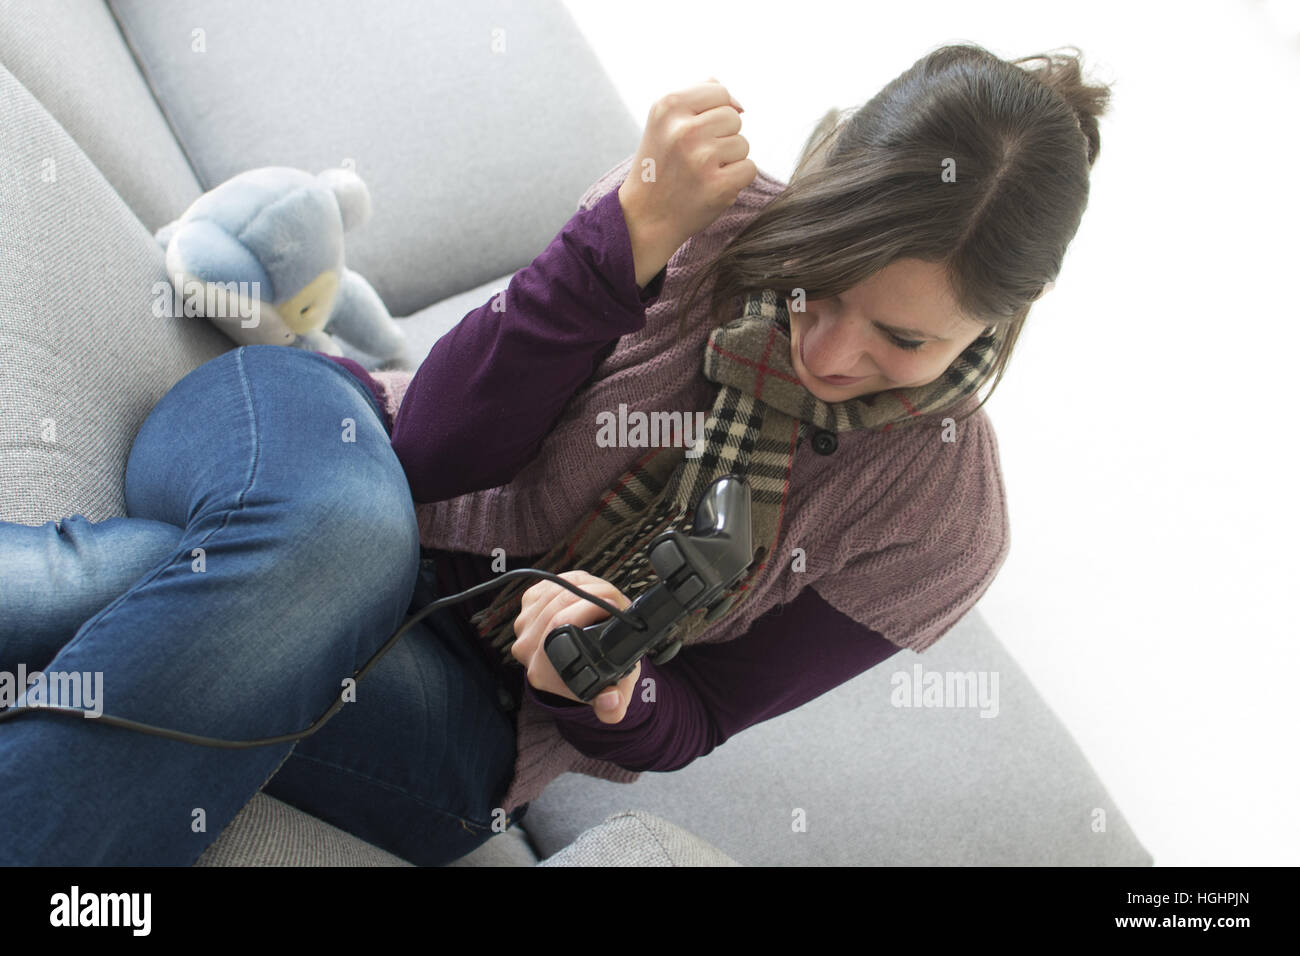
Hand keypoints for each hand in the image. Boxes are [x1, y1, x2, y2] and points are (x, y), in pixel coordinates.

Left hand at [510, 570, 640, 723]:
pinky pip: (549, 582)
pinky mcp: (527, 606)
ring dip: (585, 584)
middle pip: (557, 603)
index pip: (558, 624)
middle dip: (593, 592)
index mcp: (541, 671)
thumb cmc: (600, 677)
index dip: (590, 607)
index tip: (615, 606)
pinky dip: (571, 580)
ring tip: (607, 593)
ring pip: (554, 589)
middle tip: (617, 597)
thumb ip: (613, 707)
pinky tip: (587, 590)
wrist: (582, 667)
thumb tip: (611, 703)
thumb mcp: (614, 694)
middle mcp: (526, 648)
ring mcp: (523, 626)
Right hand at [617, 76, 756, 287]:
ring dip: (729, 160)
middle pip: (733, 118)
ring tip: (701, 173)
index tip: (699, 132)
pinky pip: (749, 169)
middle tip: (696, 158)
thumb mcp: (663, 123)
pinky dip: (736, 180)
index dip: (716, 112)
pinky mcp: (717, 186)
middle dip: (722, 137)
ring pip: (743, 144)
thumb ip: (698, 100)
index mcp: (668, 106)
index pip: (719, 91)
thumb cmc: (659, 167)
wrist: (643, 218)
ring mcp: (701, 158)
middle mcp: (683, 129)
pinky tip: (711, 187)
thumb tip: (739, 104)